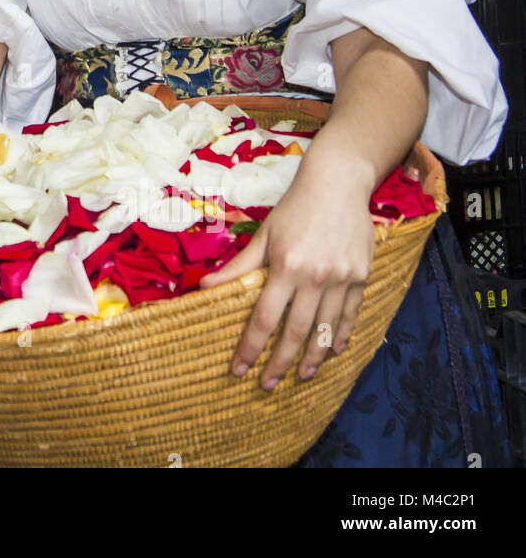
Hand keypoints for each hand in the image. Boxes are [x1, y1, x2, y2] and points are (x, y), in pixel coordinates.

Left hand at [200, 147, 375, 389]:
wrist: (338, 183)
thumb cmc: (295, 208)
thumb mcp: (265, 235)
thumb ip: (239, 266)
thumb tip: (205, 287)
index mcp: (285, 267)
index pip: (263, 319)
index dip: (250, 347)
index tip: (240, 369)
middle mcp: (315, 277)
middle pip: (295, 332)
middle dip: (280, 363)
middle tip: (267, 385)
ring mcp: (342, 278)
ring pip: (326, 330)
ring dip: (313, 358)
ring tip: (302, 376)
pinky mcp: (362, 276)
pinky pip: (351, 314)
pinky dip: (342, 336)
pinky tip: (334, 352)